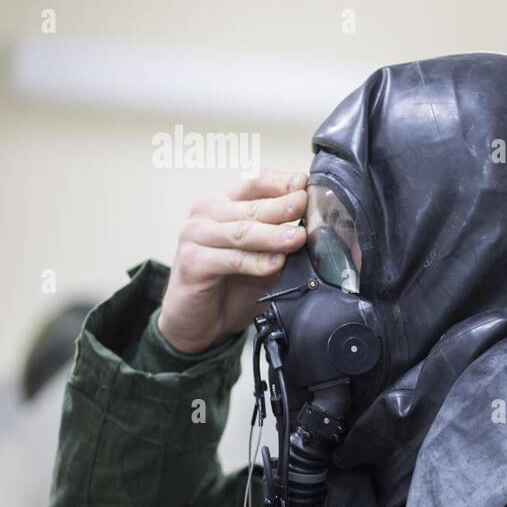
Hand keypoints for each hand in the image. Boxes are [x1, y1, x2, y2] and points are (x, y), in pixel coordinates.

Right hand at [157, 172, 307, 353]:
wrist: (199, 324)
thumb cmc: (231, 286)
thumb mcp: (263, 259)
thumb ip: (281, 242)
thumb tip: (314, 231)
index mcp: (224, 206)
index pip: (255, 184)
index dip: (281, 183)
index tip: (305, 184)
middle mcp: (207, 215)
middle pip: (252, 206)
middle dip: (283, 206)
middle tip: (306, 206)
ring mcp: (195, 236)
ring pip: (243, 231)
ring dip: (274, 235)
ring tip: (298, 237)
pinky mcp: (192, 262)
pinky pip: (231, 259)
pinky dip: (256, 262)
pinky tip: (275, 264)